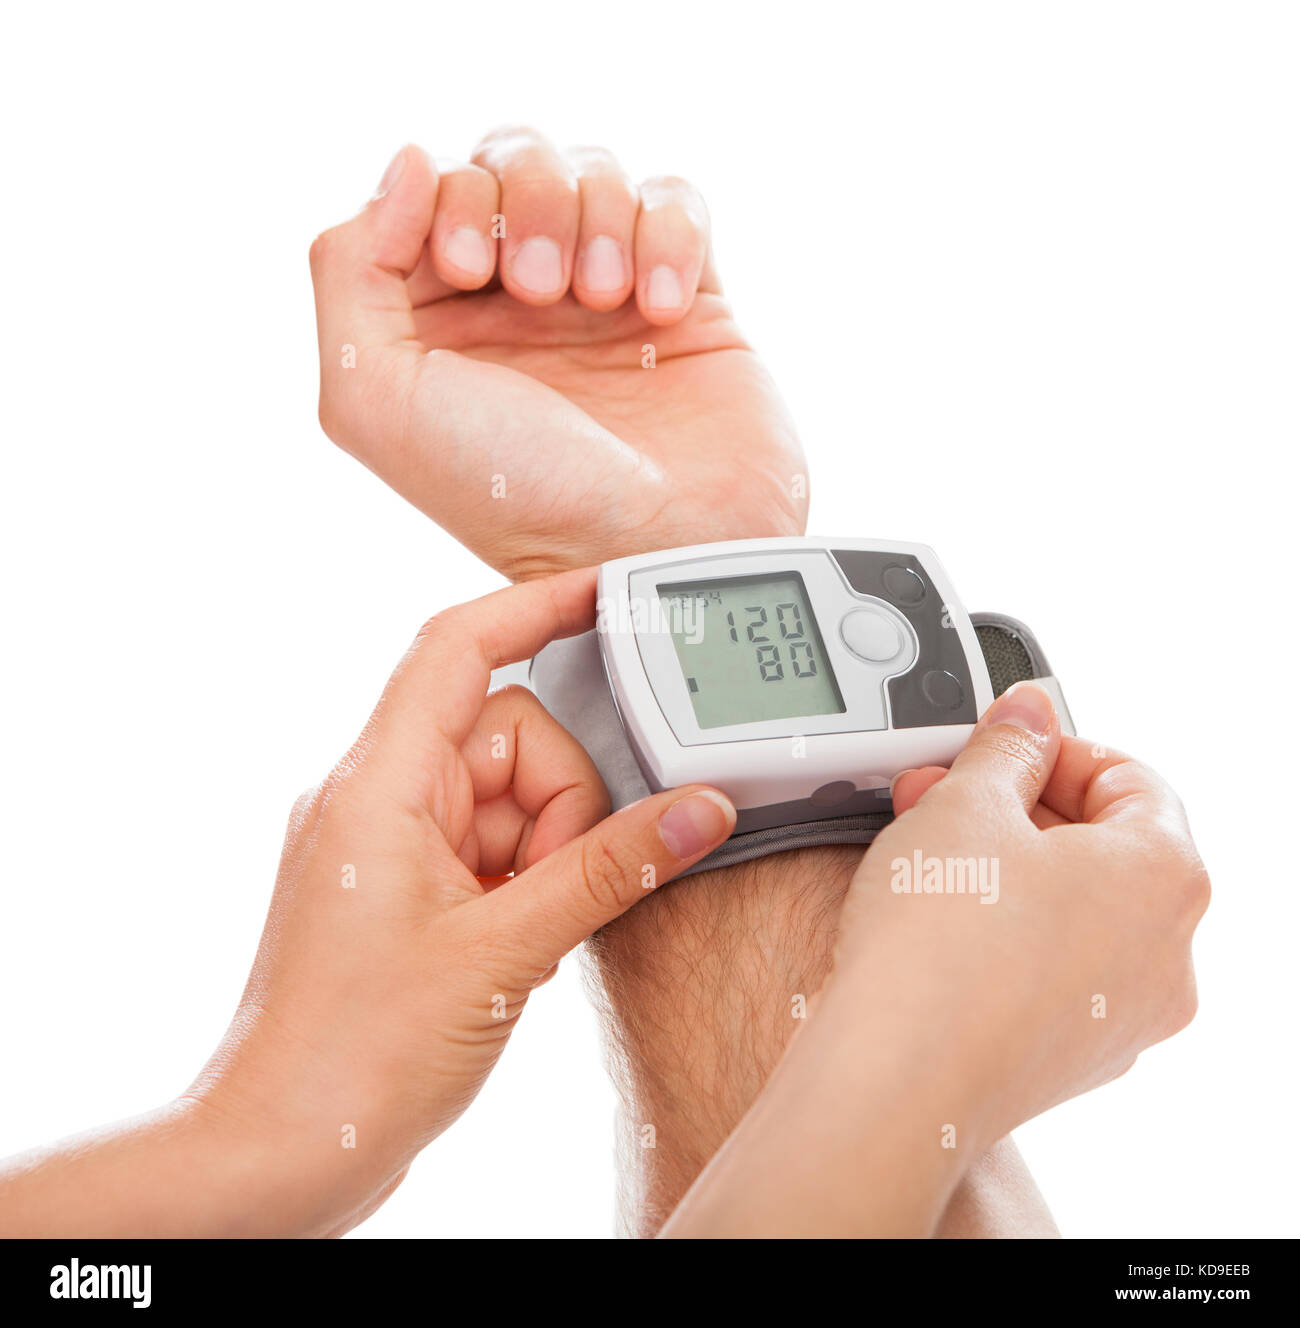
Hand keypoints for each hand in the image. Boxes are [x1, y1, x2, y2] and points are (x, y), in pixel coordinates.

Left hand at [0, 571, 736, 1236]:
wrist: (287, 1152)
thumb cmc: (353, 1057)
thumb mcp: (504, 952)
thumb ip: (608, 872)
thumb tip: (697, 811)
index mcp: (380, 784)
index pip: (459, 648)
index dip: (535, 605)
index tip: (608, 594)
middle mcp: (382, 799)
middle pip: (512, 735)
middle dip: (562, 800)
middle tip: (554, 883)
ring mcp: (397, 846)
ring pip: (514, 796)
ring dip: (549, 850)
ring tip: (529, 930)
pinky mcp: (414, 889)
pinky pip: (497, 844)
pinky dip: (531, 877)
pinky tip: (525, 938)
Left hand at [309, 131, 806, 580]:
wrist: (660, 546)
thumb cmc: (518, 495)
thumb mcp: (376, 403)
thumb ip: (346, 272)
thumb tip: (408, 162)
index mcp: (438, 322)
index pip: (427, 185)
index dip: (447, 201)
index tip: (466, 272)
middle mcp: (517, 304)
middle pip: (511, 159)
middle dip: (527, 205)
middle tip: (545, 293)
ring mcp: (605, 297)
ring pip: (594, 168)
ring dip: (599, 218)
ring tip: (609, 303)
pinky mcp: (686, 297)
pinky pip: (674, 200)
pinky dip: (669, 235)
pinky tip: (665, 313)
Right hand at [664, 683, 1208, 1235]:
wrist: (894, 1078)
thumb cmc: (940, 945)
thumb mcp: (967, 805)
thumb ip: (1006, 745)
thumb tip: (1030, 712)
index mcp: (1166, 877)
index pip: (1130, 778)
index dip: (1051, 748)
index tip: (994, 748)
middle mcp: (1165, 954)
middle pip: (1101, 844)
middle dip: (1012, 805)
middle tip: (940, 791)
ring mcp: (1121, 1016)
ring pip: (1072, 907)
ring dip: (1001, 863)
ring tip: (920, 847)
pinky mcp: (1069, 1056)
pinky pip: (1049, 967)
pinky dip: (1002, 930)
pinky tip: (932, 919)